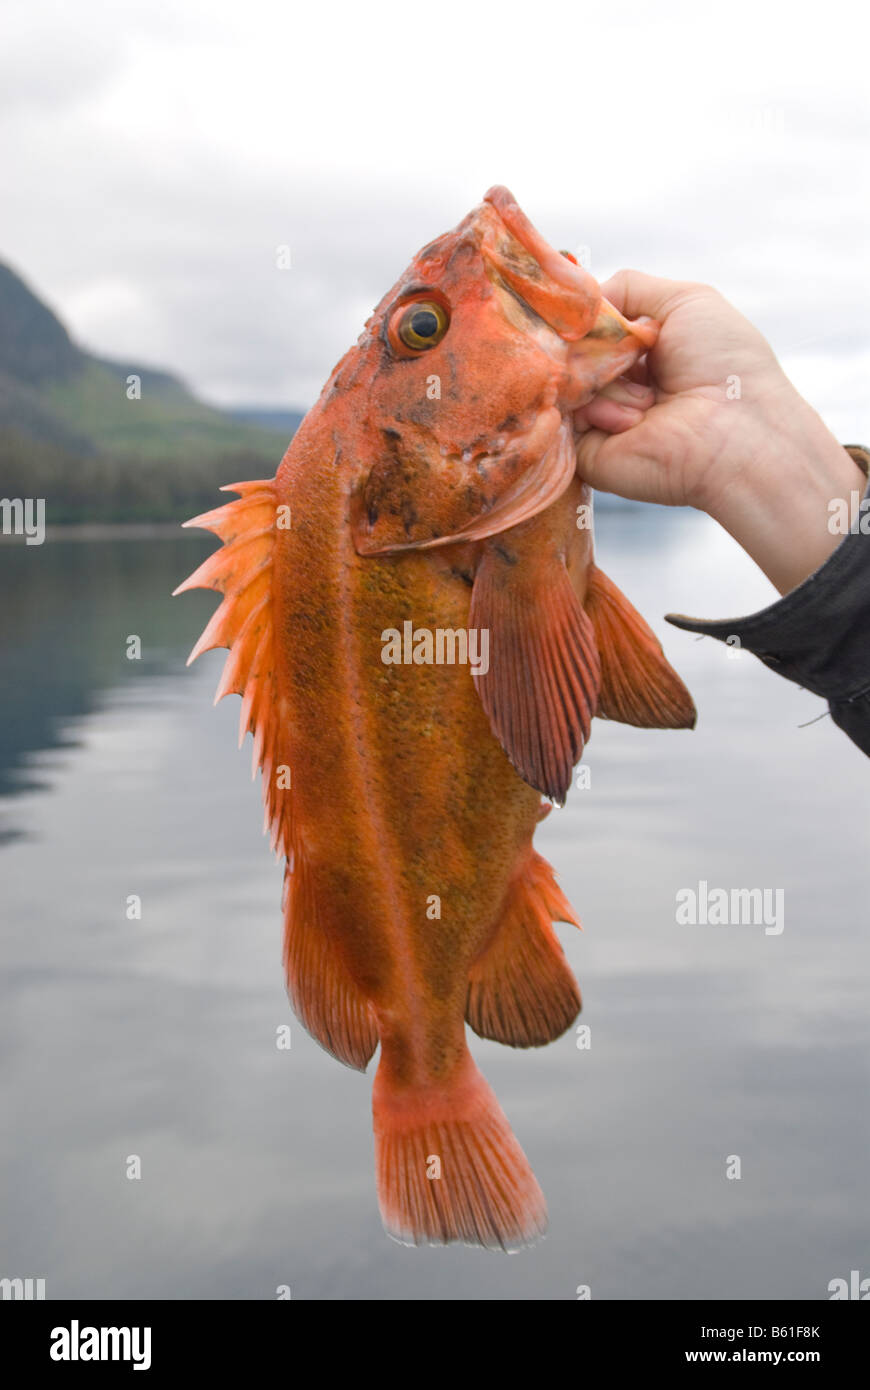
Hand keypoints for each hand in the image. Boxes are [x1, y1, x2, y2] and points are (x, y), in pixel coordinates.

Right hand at [573, 270, 865, 593]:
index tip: (592, 314)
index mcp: (640, 351)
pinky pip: (566, 419)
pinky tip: (634, 420)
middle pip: (570, 350)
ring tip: (650, 400)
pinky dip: (599, 410)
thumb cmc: (725, 364)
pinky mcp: (588, 453)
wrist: (738, 433)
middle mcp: (618, 383)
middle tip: (634, 356)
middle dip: (595, 345)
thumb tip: (581, 301)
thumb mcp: (686, 300)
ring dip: (608, 380)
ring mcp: (600, 419)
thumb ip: (628, 287)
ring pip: (567, 380)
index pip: (588, 325)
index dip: (586, 318)